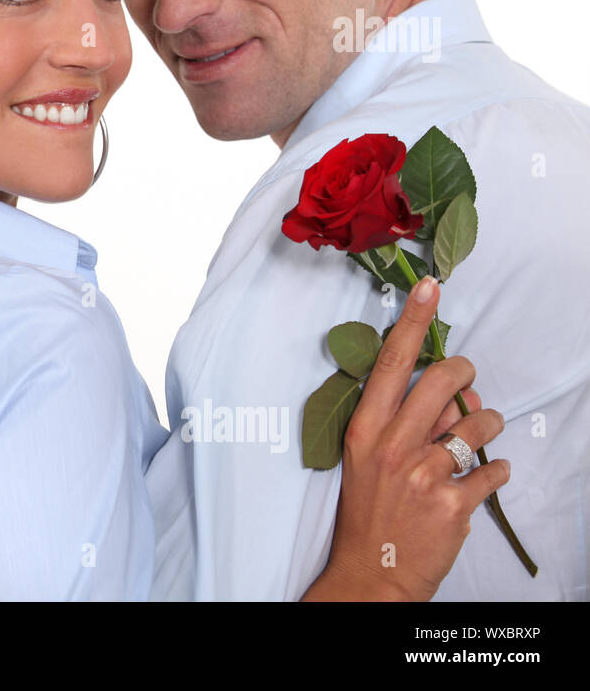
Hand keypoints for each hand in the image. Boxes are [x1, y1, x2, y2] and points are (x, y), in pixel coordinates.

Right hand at [301, 274, 510, 600]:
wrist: (372, 573)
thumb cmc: (368, 511)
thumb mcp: (367, 459)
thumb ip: (405, 421)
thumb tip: (456, 391)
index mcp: (365, 430)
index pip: (391, 363)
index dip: (415, 322)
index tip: (431, 287)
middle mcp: (392, 446)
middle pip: (446, 380)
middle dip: (466, 377)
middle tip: (466, 388)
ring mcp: (423, 474)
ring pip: (480, 422)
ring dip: (487, 427)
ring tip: (473, 444)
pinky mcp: (453, 504)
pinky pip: (495, 469)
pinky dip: (494, 474)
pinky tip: (476, 485)